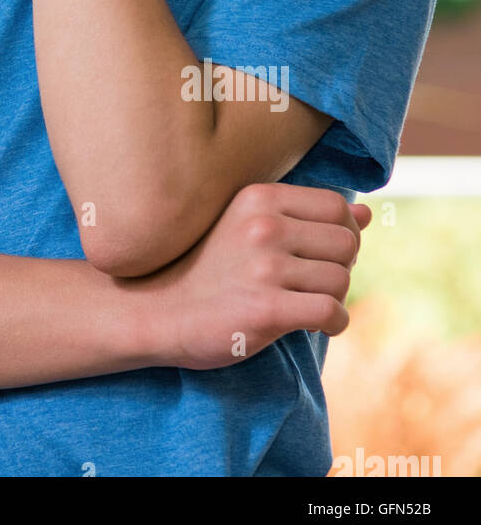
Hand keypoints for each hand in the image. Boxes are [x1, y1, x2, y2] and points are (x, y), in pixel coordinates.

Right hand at [128, 182, 370, 370]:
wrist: (156, 309)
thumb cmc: (206, 268)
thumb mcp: (247, 227)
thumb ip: (307, 217)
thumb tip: (368, 214)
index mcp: (257, 198)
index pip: (337, 207)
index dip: (342, 234)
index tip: (320, 255)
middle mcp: (263, 226)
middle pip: (346, 243)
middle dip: (340, 267)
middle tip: (313, 284)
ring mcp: (264, 267)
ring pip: (341, 279)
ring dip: (334, 298)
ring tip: (307, 304)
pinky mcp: (266, 309)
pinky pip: (332, 312)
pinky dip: (334, 324)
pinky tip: (314, 326)